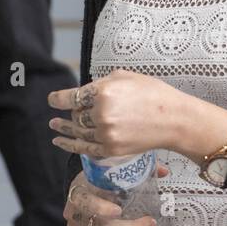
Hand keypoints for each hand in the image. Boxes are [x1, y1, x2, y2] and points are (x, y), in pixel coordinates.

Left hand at [47, 70, 183, 159]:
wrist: (174, 120)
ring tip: (54, 126)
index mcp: (103, 91)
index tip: (52, 100)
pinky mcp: (111, 148)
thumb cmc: (154, 94)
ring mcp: (105, 133)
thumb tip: (86, 90)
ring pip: (78, 131)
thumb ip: (102, 83)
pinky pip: (84, 148)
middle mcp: (101, 113)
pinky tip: (59, 142)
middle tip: (71, 110)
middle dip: (73, 112)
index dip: (57, 99)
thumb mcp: (126, 77)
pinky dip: (69, 145)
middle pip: (76, 114)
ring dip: (64, 129)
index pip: (71, 97)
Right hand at [62, 169, 166, 225]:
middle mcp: (74, 214)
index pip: (86, 203)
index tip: (119, 210)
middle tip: (150, 224)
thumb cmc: (97, 180)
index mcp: (78, 192)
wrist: (82, 193)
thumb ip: (136, 168)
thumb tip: (164, 171)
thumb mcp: (111, 170)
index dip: (101, 208)